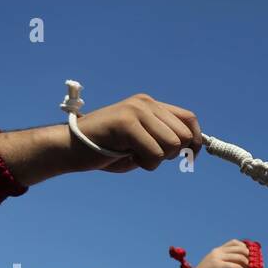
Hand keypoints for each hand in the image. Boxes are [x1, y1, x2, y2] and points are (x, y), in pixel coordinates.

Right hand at [73, 93, 203, 172]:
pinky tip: (128, 157)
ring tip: (136, 155)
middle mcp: (145, 103)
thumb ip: (164, 138)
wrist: (71, 147)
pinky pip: (156, 154)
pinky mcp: (126, 123)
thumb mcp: (142, 141)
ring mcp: (135, 111)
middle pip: (184, 135)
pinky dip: (146, 164)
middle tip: (149, 156)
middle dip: (173, 154)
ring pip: (172, 145)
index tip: (189, 157)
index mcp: (151, 105)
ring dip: (157, 160)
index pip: (189, 119)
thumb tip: (195, 146)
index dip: (196, 141)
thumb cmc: (108, 149)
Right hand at [189, 240, 249, 267]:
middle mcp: (217, 251)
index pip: (235, 242)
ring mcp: (217, 258)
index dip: (246, 249)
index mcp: (217, 250)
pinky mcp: (217, 266)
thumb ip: (229, 265)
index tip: (253, 258)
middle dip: (251, 258)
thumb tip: (246, 267)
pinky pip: (236, 267)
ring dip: (249, 267)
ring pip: (240, 258)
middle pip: (241, 249)